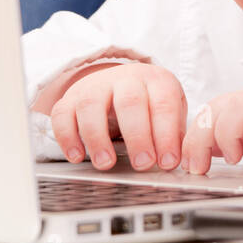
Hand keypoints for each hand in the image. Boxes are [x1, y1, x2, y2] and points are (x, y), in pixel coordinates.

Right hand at [45, 62, 187, 172]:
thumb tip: (179, 162)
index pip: (163, 104)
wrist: (120, 82)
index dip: (166, 135)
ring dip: (98, 138)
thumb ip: (174, 134)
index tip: (167, 162)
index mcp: (156, 80)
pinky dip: (67, 136)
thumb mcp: (170, 111)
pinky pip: (63, 114)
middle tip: (142, 164)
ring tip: (106, 163)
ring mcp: (95, 86)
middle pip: (130, 102)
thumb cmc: (150, 104)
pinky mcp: (71, 98)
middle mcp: (125, 79)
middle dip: (137, 136)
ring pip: (92, 106)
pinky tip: (77, 156)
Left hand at [179, 81, 242, 174]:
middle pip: (215, 107)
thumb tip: (207, 148)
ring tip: (233, 158)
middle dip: (199, 139)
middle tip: (198, 166)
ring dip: (225, 136)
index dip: (194, 135)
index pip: (211, 108)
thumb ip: (241, 139)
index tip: (189, 161)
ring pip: (234, 109)